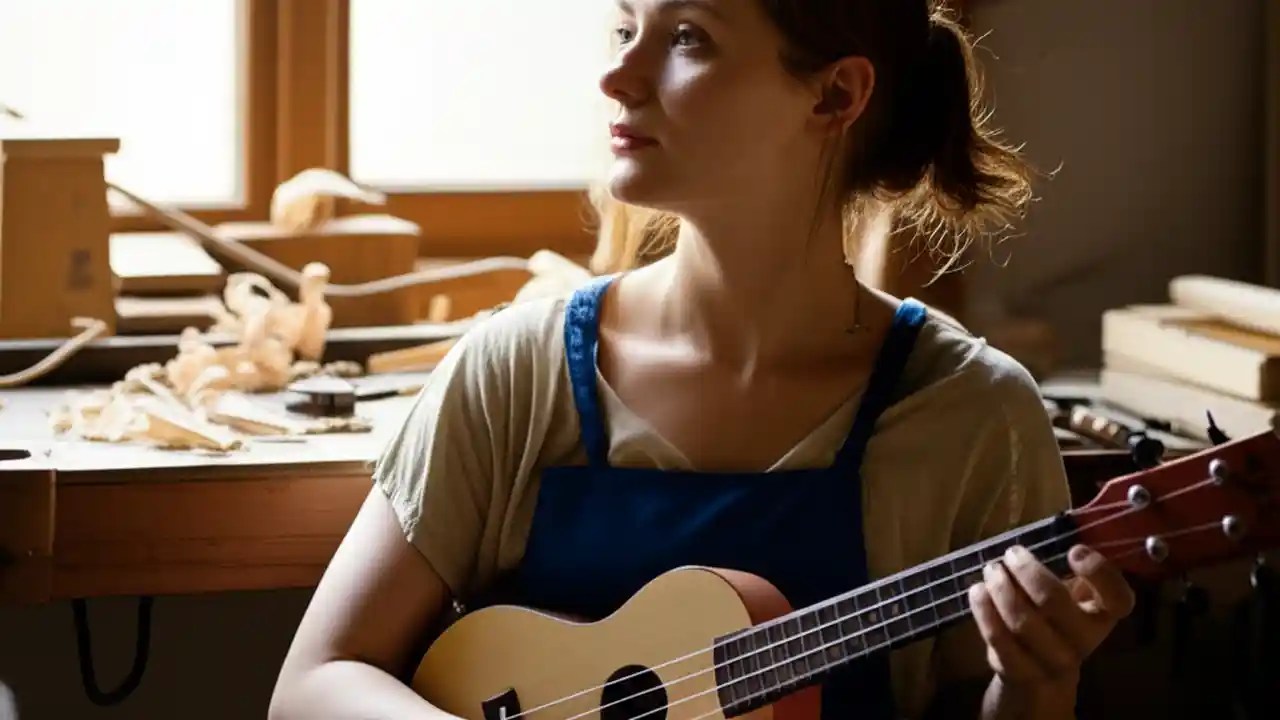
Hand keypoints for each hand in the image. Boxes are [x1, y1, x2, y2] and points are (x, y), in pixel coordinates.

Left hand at [967, 544, 1134, 696]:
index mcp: (1103, 616)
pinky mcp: (1020, 672)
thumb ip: (1069, 568)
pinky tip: (978, 591)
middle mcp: (1083, 642)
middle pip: (1053, 602)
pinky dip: (984, 610)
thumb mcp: (1073, 593)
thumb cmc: (1057, 617)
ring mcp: (1052, 661)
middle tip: (1012, 553)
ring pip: (1021, 621)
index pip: (1119, 599)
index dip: (1100, 573)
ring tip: (991, 569)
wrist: (1042, 671)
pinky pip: (998, 639)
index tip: (1074, 550)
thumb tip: (1051, 528)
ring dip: (1000, 588)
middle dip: (1027, 570)